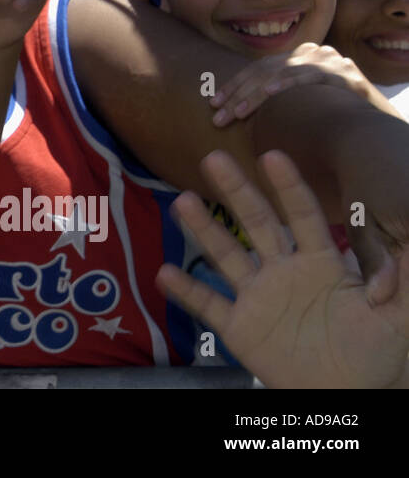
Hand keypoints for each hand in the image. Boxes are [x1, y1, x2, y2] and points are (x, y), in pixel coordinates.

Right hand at [157, 150, 408, 388]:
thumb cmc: (375, 352)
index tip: (272, 156)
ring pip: (226, 256)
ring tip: (183, 202)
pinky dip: (186, 292)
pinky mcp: (240, 328)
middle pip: (256, 223)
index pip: (302, 217)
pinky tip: (163, 273)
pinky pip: (210, 306)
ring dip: (204, 230)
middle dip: (236, 191)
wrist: (347, 391)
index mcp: (320, 263)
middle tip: (214, 158)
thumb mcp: (397, 317)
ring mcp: (257, 297)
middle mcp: (283, 271)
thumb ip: (400, 279)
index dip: (288, 187)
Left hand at [209, 42, 392, 125]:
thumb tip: (232, 107)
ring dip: (255, 95)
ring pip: (283, 74)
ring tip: (236, 114)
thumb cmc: (331, 114)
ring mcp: (330, 63)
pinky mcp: (346, 76)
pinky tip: (271, 93)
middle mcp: (313, 54)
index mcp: (299, 57)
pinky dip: (289, 83)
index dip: (234, 85)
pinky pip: (311, 77)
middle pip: (266, 70)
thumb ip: (274, 95)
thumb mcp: (299, 100)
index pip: (258, 68)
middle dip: (238, 94)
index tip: (213, 104)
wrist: (374, 125)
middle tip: (217, 116)